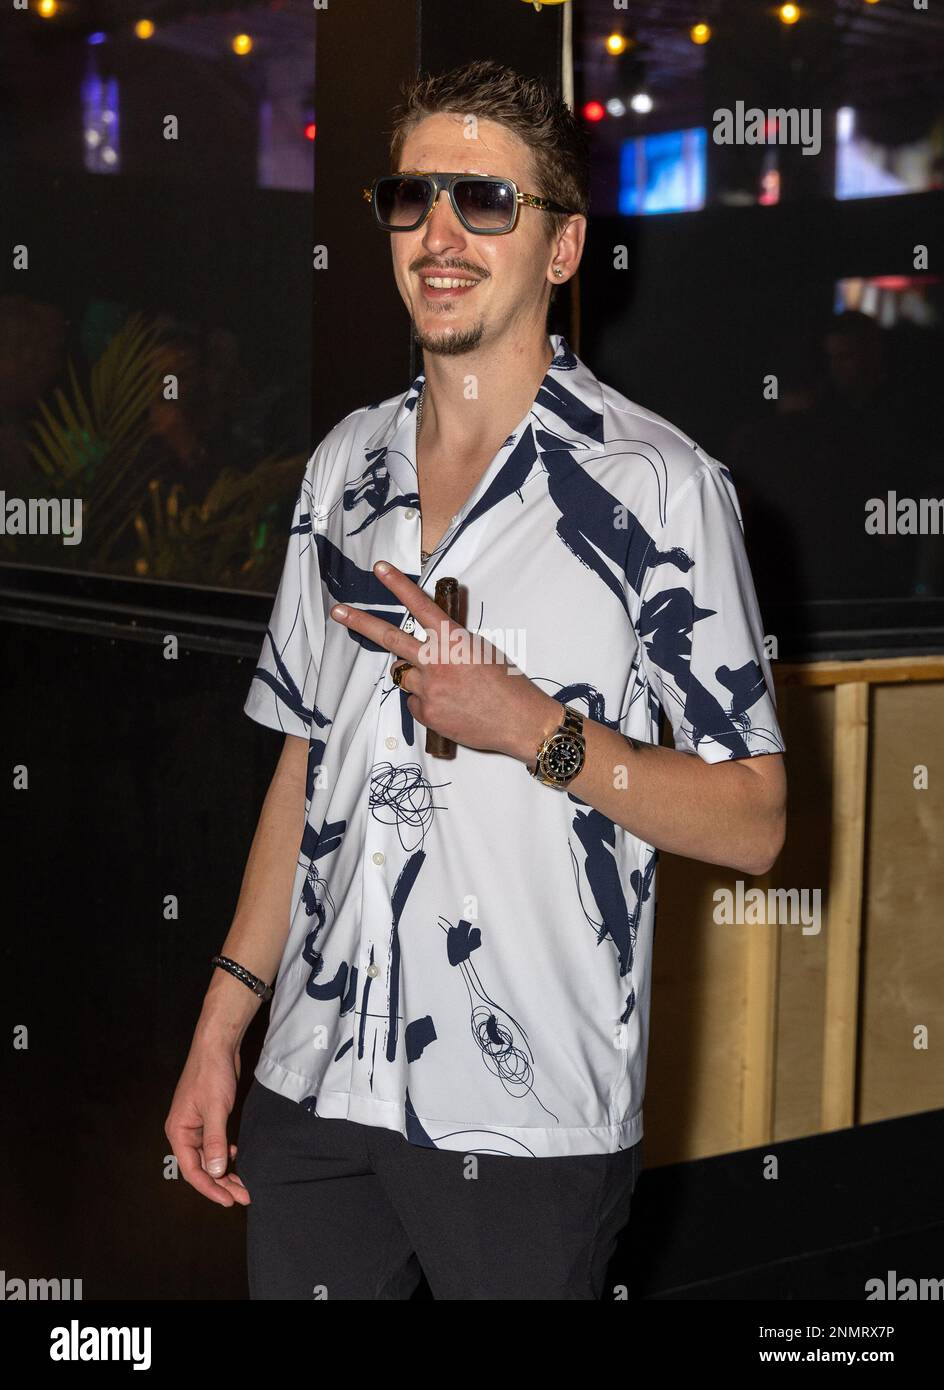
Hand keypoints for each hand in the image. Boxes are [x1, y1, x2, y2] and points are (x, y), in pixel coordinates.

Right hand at [165, 1043, 250, 1207]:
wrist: (217, 1045)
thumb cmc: (211, 1074)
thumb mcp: (216, 1108)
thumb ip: (215, 1141)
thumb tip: (217, 1172)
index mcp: (178, 1131)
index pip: (192, 1170)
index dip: (210, 1188)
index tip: (229, 1200)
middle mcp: (184, 1131)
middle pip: (201, 1166)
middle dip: (221, 1183)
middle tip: (243, 1196)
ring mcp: (196, 1125)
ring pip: (210, 1156)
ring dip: (225, 1170)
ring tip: (243, 1184)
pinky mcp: (208, 1117)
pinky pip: (214, 1143)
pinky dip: (225, 1153)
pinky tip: (236, 1156)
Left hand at [329, 560, 560, 761]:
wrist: (520, 722)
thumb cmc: (508, 685)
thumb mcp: (481, 652)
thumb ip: (452, 646)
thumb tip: (431, 649)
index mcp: (454, 640)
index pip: (421, 606)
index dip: (398, 585)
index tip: (380, 569)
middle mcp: (437, 660)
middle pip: (390, 639)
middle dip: (360, 623)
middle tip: (338, 612)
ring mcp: (429, 688)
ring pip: (403, 676)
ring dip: (415, 677)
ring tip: (446, 687)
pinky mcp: (427, 713)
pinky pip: (415, 704)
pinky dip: (427, 704)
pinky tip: (451, 708)